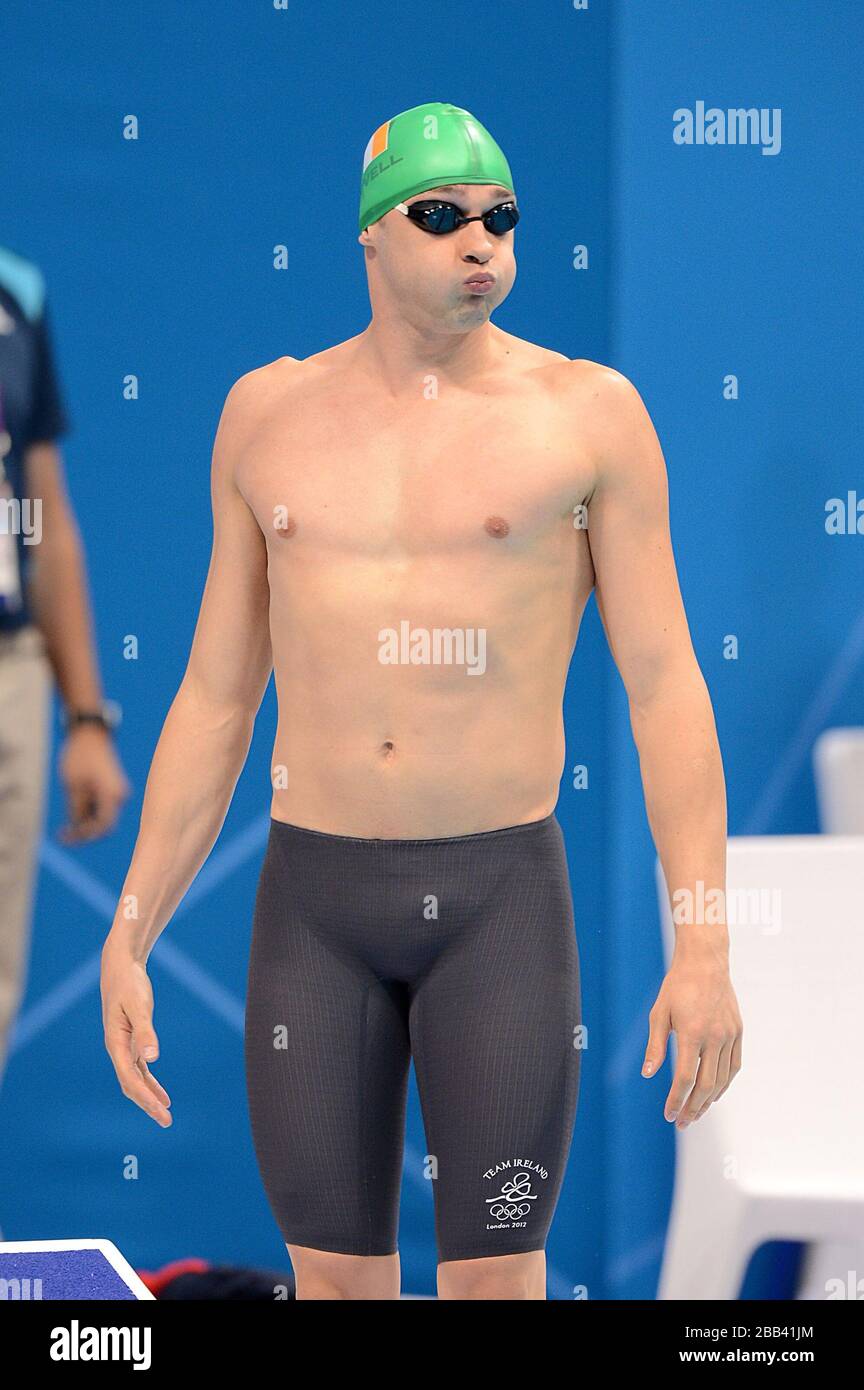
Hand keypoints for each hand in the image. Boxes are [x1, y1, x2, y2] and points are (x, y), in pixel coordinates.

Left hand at [57, 726, 130, 842]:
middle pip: (104, 823)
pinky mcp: (110, 789)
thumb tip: (77, 828)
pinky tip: (71, 807)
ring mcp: (116, 792)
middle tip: (62, 834)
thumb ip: (76, 810)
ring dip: (83, 821)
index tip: (67, 839)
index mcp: (112, 795)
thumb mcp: (73, 787)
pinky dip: (87, 812)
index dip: (86, 836)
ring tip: (64, 817)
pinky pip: (100, 807)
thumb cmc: (80, 757)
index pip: (103, 825)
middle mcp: (119, 796)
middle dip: (84, 831)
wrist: (89, 734)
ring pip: (101, 816)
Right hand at [101, 938, 171, 1126]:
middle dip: (148, 1104)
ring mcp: (123, 1046)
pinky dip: (150, 1082)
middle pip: (131, 1085)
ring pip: (135, 1080)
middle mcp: (117, 1049)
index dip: (146, 1097)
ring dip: (149, 1097)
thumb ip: (145, 1031)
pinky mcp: (131, 1040)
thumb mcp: (138, 1005)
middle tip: (167, 1122)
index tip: (162, 1111)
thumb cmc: (129, 984)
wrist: (120, 967)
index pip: (131, 1079)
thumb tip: (152, 1058)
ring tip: (165, 1114)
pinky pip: (139, 1069)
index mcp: (116, 1043)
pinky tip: (161, 1093)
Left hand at [642, 954, 742, 1128]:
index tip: (669, 1114)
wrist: (705, 963)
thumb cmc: (677, 987)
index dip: (676, 1100)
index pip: (685, 1078)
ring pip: (722, 1079)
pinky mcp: (738, 1032)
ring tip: (695, 1113)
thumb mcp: (659, 1014)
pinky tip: (713, 1093)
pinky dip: (724, 1084)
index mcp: (693, 1033)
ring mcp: (730, 1035)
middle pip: (706, 1085)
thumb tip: (648, 1075)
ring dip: (709, 1101)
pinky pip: (734, 1066)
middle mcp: (715, 1037)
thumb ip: (655, 1046)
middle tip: (682, 1122)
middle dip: (693, 1108)